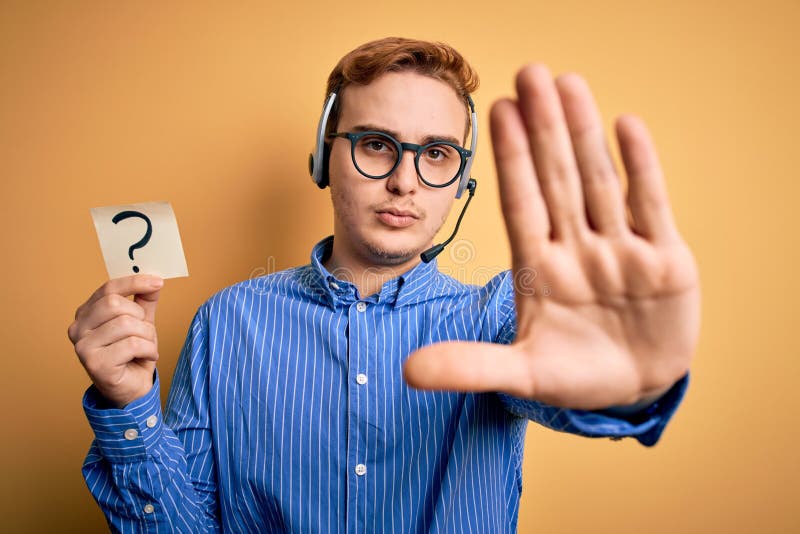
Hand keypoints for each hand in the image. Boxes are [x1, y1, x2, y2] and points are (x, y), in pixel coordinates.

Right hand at [68, 275, 163, 407]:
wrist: (132, 389)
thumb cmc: (133, 354)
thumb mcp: (141, 322)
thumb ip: (145, 301)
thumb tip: (154, 281)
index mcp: (86, 313)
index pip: (109, 289)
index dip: (135, 282)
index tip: (158, 282)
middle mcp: (78, 328)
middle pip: (116, 304)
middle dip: (141, 317)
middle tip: (146, 332)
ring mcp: (82, 347)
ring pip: (126, 324)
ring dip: (147, 336)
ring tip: (146, 348)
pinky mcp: (94, 364)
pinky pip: (133, 344)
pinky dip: (148, 350)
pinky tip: (146, 358)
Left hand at [403, 64, 699, 409]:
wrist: (636, 391)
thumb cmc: (575, 378)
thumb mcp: (521, 375)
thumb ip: (469, 367)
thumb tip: (407, 372)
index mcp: (538, 268)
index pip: (520, 203)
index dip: (510, 158)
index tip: (497, 111)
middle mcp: (576, 248)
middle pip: (556, 180)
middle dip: (543, 129)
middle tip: (529, 73)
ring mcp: (620, 250)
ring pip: (600, 182)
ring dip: (585, 134)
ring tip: (569, 84)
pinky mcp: (666, 260)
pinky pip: (652, 206)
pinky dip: (642, 168)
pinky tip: (626, 125)